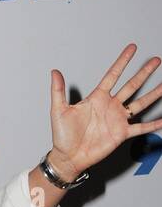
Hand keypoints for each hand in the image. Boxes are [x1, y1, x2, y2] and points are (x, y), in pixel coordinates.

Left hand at [47, 43, 161, 180]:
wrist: (68, 157)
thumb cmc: (62, 136)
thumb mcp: (58, 110)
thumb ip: (58, 90)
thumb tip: (54, 72)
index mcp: (97, 98)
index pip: (113, 75)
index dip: (123, 61)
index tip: (132, 48)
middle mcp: (110, 106)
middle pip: (131, 85)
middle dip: (144, 73)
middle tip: (156, 61)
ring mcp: (117, 119)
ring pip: (140, 103)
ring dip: (153, 94)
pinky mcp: (121, 134)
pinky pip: (141, 127)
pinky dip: (153, 124)